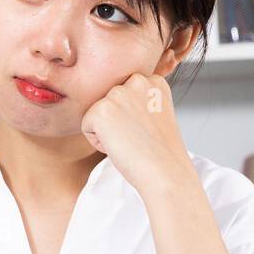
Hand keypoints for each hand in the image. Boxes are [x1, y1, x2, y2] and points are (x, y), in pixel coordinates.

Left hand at [79, 72, 192, 195]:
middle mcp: (136, 81)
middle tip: (139, 137)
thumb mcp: (156, 114)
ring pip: (97, 113)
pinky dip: (98, 143)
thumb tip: (116, 102)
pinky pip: (87, 127)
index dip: (132, 117)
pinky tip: (121, 146)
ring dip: (108, 131)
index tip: (148, 129)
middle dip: (118, 122)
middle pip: (109, 102)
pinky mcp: (101, 110)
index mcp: (153, 81)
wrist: (166, 172)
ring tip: (131, 141)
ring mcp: (118, 94)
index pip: (125, 95)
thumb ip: (138, 100)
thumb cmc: (161, 152)